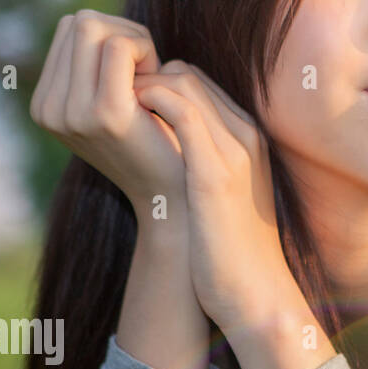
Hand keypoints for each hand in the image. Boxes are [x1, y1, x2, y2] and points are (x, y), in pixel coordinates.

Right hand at [29, 9, 185, 217]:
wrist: (174, 194)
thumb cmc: (157, 141)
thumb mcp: (112, 104)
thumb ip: (93, 69)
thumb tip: (96, 21)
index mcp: (47, 104)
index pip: (72, 27)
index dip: (113, 35)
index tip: (138, 69)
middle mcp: (49, 108)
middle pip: (81, 21)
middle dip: (123, 33)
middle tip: (149, 70)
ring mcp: (71, 112)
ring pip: (94, 26)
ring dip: (134, 42)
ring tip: (153, 79)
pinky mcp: (104, 112)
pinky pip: (118, 47)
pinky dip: (144, 51)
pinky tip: (159, 82)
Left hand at [131, 60, 295, 331]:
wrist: (256, 292)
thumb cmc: (230, 250)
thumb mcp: (221, 194)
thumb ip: (201, 163)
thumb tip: (159, 148)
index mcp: (249, 139)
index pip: (199, 83)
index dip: (158, 85)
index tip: (125, 108)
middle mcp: (246, 137)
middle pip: (190, 76)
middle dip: (146, 80)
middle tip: (111, 107)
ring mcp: (234, 151)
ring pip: (184, 84)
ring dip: (142, 89)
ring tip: (114, 113)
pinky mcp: (216, 173)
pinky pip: (183, 112)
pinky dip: (151, 104)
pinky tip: (127, 121)